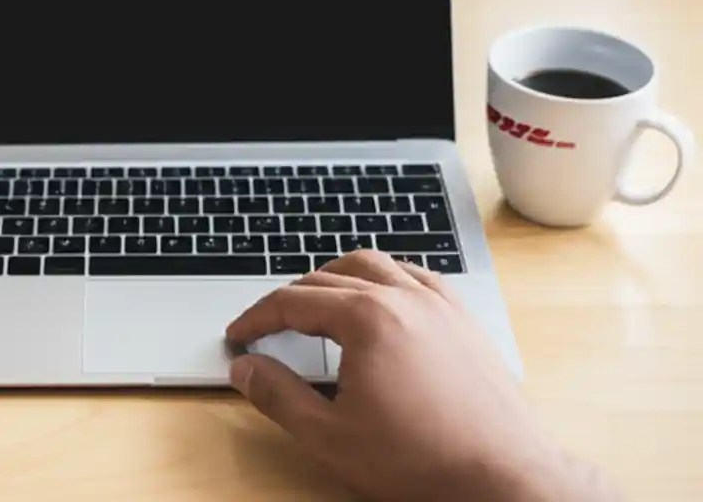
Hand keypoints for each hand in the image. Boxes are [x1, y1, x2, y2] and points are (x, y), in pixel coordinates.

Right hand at [225, 251, 617, 501]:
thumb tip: (245, 369)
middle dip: (290, 297)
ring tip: (315, 300)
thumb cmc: (422, 460)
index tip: (239, 336)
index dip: (257, 318)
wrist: (503, 477)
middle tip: (268, 325)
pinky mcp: (463, 320)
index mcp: (366, 318)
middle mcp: (403, 297)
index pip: (293, 301)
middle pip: (329, 277)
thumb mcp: (329, 435)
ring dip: (336, 277)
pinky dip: (385, 278)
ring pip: (374, 265)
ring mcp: (439, 305)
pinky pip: (416, 277)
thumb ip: (278, 396)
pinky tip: (380, 298)